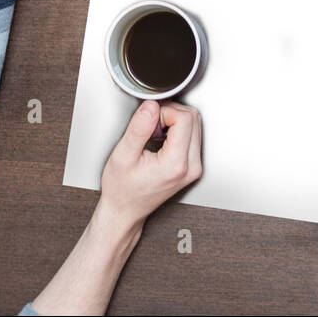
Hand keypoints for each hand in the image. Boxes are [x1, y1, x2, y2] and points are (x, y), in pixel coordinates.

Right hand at [99, 100, 202, 229]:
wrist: (125, 211)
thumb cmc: (122, 190)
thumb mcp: (123, 156)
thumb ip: (139, 128)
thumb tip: (151, 106)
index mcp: (175, 164)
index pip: (184, 118)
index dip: (164, 112)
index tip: (149, 122)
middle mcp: (191, 166)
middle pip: (193, 119)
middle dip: (170, 114)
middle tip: (149, 127)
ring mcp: (194, 167)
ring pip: (195, 125)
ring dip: (174, 121)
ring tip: (153, 135)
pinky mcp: (193, 166)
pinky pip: (192, 135)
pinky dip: (177, 130)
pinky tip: (160, 140)